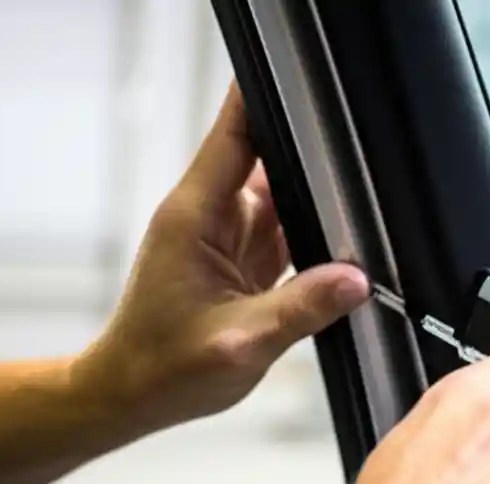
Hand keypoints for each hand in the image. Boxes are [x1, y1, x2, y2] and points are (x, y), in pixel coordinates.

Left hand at [75, 85, 368, 428]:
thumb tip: (356, 280)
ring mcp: (228, 235)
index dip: (266, 100)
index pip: (233, 134)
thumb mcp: (240, 342)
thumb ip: (301, 308)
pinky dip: (313, 236)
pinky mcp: (243, 258)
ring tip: (354, 217)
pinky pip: (287, 230)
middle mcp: (210, 216)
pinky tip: (337, 249)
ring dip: (317, 203)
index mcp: (196, 216)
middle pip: (268, 157)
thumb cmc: (163, 368)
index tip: (304, 81)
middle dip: (312, 160)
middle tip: (357, 175)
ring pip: (284, 195)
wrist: (132, 394)